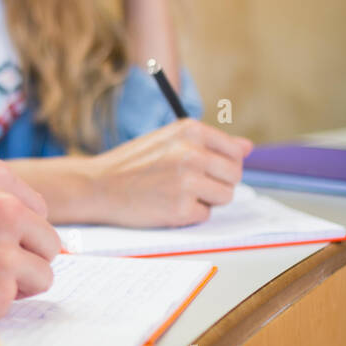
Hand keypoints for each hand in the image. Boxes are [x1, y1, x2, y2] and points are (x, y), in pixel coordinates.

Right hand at [84, 120, 253, 227]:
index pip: (235, 152)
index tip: (204, 169)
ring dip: (205, 200)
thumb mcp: (169, 140)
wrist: (97, 186)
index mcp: (191, 130)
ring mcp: (187, 181)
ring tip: (176, 194)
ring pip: (224, 197)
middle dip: (217, 184)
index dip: (223, 165)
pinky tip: (165, 206)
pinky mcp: (181, 208)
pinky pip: (204, 215)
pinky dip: (188, 215)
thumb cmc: (133, 163)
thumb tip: (248, 148)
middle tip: (188, 185)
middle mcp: (192, 153)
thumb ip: (209, 143)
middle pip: (234, 176)